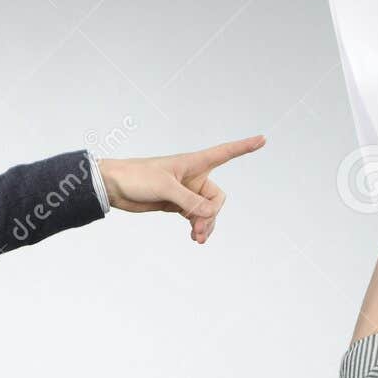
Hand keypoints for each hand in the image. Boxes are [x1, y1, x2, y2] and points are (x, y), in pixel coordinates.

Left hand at [99, 134, 264, 243]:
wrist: (114, 187)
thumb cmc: (137, 178)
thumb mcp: (165, 188)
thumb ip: (190, 201)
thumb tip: (211, 214)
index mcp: (194, 163)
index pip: (225, 153)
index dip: (244, 146)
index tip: (263, 139)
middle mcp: (194, 177)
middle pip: (216, 198)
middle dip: (211, 215)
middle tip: (198, 229)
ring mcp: (186, 192)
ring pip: (207, 211)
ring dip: (205, 224)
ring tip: (196, 238)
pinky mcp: (177, 204)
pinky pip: (196, 217)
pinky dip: (198, 227)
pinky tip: (195, 237)